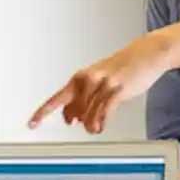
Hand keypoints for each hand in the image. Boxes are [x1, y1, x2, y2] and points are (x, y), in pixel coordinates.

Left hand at [29, 33, 173, 132]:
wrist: (147, 53)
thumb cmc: (123, 68)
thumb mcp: (98, 81)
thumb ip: (83, 98)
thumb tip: (70, 118)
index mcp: (80, 77)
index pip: (57, 99)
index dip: (43, 112)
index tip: (32, 123)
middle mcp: (88, 79)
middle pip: (73, 111)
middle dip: (77, 120)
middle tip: (85, 122)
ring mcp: (103, 84)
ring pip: (88, 114)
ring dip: (91, 125)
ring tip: (96, 126)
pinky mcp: (118, 89)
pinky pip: (104, 113)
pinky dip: (101, 123)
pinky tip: (101, 126)